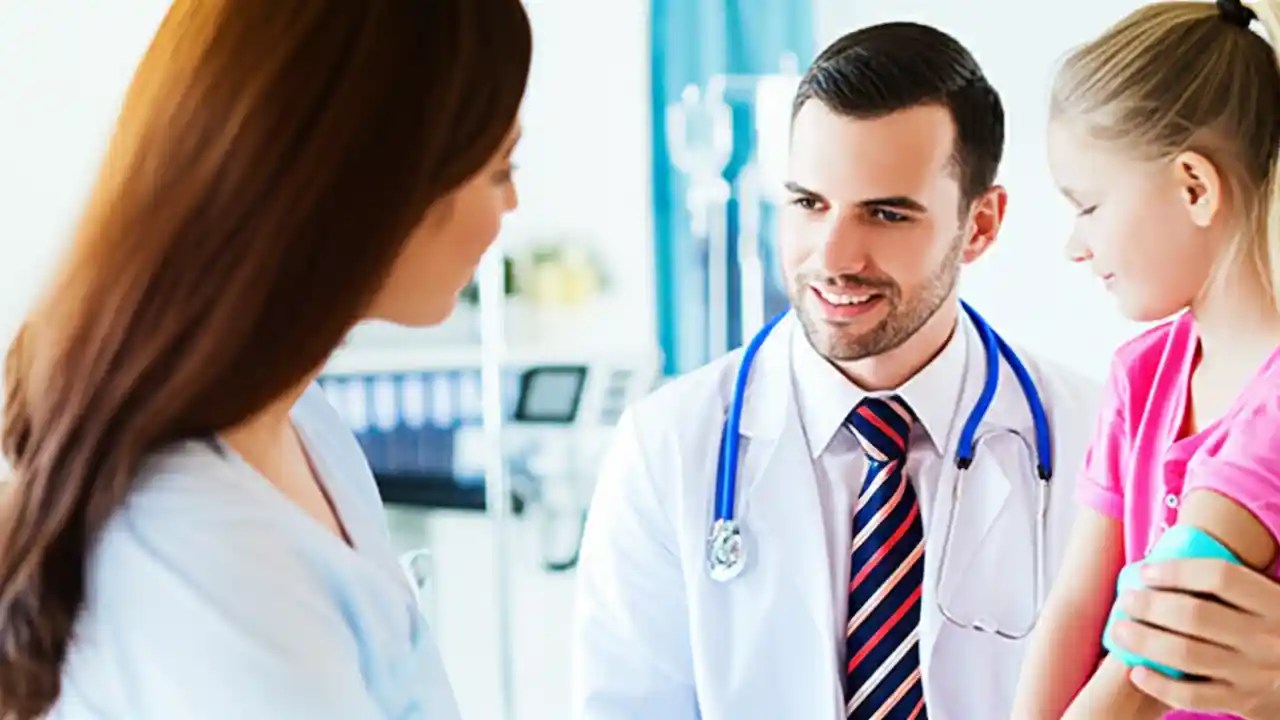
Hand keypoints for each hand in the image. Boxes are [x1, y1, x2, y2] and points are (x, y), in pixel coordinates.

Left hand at [1113, 559, 1279, 718]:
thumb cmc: (1276, 632)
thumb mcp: (1271, 603)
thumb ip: (1236, 588)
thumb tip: (1167, 557)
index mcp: (1274, 603)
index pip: (1221, 577)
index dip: (1177, 571)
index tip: (1146, 572)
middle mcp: (1266, 638)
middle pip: (1195, 615)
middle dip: (1151, 606)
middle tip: (1126, 600)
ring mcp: (1254, 673)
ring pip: (1187, 654)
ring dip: (1145, 641)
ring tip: (1121, 631)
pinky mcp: (1244, 702)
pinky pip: (1194, 695)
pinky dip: (1161, 685)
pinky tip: (1138, 672)